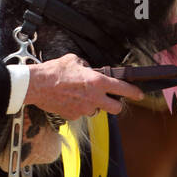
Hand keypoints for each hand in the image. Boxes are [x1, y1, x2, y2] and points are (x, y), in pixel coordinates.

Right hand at [24, 53, 143, 119]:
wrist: (36, 85)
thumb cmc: (54, 71)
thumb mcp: (74, 60)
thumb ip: (86, 67)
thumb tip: (89, 71)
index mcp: (97, 82)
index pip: (123, 89)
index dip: (134, 92)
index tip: (140, 94)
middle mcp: (93, 98)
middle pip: (116, 108)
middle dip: (116, 104)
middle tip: (111, 99)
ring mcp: (84, 109)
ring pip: (96, 111)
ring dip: (93, 105)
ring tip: (80, 96)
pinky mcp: (73, 116)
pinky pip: (81, 113)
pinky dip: (78, 108)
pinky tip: (68, 100)